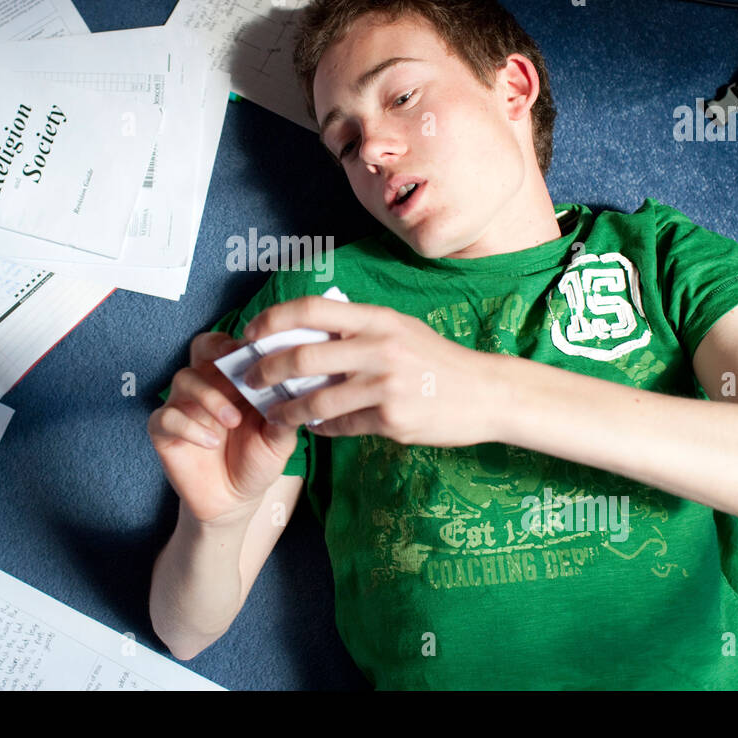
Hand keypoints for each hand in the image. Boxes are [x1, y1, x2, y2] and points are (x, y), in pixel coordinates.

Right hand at [147, 332, 299, 526]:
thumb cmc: (257, 461)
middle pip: (201, 346)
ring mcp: (183, 406)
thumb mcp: (279, 439)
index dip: (243, 342)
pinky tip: (211, 442)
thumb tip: (299, 388)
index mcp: (234, 380)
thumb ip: (286, 414)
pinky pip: (166, 417)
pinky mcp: (164, 432)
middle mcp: (207, 385)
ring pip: (184, 378)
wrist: (233, 501)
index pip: (233, 346)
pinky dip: (189, 426)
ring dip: (209, 396)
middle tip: (231, 359)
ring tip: (232, 420)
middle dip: (214, 346)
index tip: (259, 349)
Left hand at [241, 295, 504, 445]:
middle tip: (251, 381)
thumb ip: (358, 329)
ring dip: (287, 409)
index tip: (251, 334)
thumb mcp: (400, 330)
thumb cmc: (437, 360)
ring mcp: (385, 386)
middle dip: (266, 371)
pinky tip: (315, 427)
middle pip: (301, 358)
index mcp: (377, 319)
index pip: (310, 310)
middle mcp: (378, 348)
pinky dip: (322, 427)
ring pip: (315, 400)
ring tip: (275, 413)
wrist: (487, 394)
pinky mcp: (391, 420)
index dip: (272, 320)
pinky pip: (341, 425)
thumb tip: (306, 333)